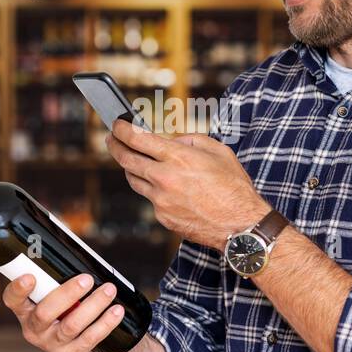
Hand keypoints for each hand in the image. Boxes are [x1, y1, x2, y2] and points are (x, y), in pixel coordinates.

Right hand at [1, 272, 124, 351]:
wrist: (89, 351)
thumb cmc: (72, 313)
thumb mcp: (61, 299)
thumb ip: (61, 279)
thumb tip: (78, 249)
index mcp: (27, 311)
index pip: (13, 300)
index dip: (17, 290)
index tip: (29, 277)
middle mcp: (35, 330)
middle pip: (45, 313)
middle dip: (67, 294)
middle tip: (86, 279)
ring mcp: (53, 346)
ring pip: (72, 326)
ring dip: (93, 305)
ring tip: (109, 289)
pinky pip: (89, 339)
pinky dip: (105, 323)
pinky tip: (117, 311)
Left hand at [106, 119, 269, 249]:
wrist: (240, 225)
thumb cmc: (234, 188)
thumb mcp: (218, 151)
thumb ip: (192, 140)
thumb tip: (174, 141)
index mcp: (178, 158)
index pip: (137, 139)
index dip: (122, 129)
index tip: (117, 125)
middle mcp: (164, 178)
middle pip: (126, 160)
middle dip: (114, 146)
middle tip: (111, 139)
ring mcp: (161, 200)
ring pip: (134, 180)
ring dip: (131, 168)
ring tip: (133, 160)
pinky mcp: (163, 217)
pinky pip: (150, 199)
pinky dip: (154, 190)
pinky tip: (165, 187)